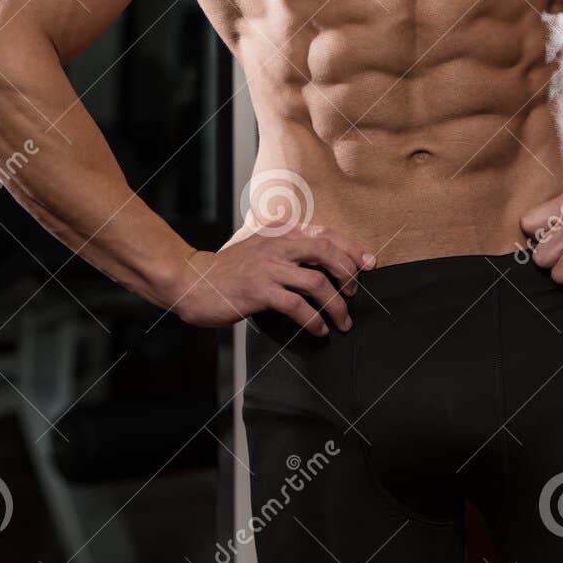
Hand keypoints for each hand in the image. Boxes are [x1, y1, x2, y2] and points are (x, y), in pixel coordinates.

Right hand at [176, 224, 374, 333]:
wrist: (193, 281)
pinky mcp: (259, 290)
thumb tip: (326, 266)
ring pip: (317, 282)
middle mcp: (277, 245)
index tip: (369, 264)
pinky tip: (319, 330)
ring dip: (336, 305)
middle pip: (326, 251)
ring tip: (343, 321)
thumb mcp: (261, 250)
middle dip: (349, 274)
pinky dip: (314, 320)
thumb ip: (289, 250)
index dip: (352, 249)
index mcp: (280, 232)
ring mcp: (268, 267)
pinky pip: (297, 306)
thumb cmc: (230, 271)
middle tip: (354, 294)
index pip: (325, 234)